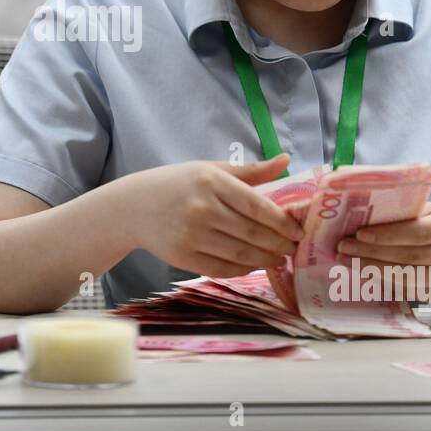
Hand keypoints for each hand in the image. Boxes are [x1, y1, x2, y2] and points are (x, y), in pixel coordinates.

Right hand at [114, 153, 301, 278]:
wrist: (132, 207)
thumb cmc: (175, 184)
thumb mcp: (210, 169)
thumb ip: (250, 170)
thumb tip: (286, 161)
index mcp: (211, 181)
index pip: (257, 206)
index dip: (283, 222)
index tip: (299, 231)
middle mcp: (202, 208)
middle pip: (253, 233)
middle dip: (279, 243)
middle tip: (294, 248)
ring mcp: (191, 235)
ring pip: (241, 254)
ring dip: (265, 259)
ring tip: (278, 258)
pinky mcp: (183, 257)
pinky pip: (222, 268)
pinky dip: (243, 269)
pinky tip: (254, 264)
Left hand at [335, 201, 430, 303]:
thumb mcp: (427, 210)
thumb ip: (403, 212)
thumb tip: (360, 215)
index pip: (420, 232)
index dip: (389, 235)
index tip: (360, 233)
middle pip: (411, 257)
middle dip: (373, 252)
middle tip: (344, 246)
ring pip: (406, 277)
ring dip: (372, 269)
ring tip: (346, 259)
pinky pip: (406, 289)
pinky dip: (382, 280)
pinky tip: (363, 270)